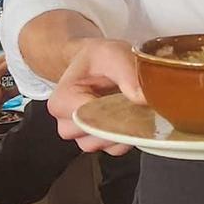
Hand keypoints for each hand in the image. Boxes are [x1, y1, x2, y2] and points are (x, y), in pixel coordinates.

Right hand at [48, 38, 142, 153]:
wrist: (99, 65)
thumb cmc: (99, 59)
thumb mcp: (111, 54)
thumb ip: (125, 73)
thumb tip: (142, 97)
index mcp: (61, 101)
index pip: (87, 119)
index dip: (113, 112)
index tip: (130, 101)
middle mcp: (66, 123)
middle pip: (94, 135)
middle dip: (120, 121)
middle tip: (136, 104)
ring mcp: (81, 136)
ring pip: (104, 145)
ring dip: (124, 130)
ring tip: (133, 108)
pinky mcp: (97, 142)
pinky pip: (114, 149)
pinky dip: (127, 137)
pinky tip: (132, 118)